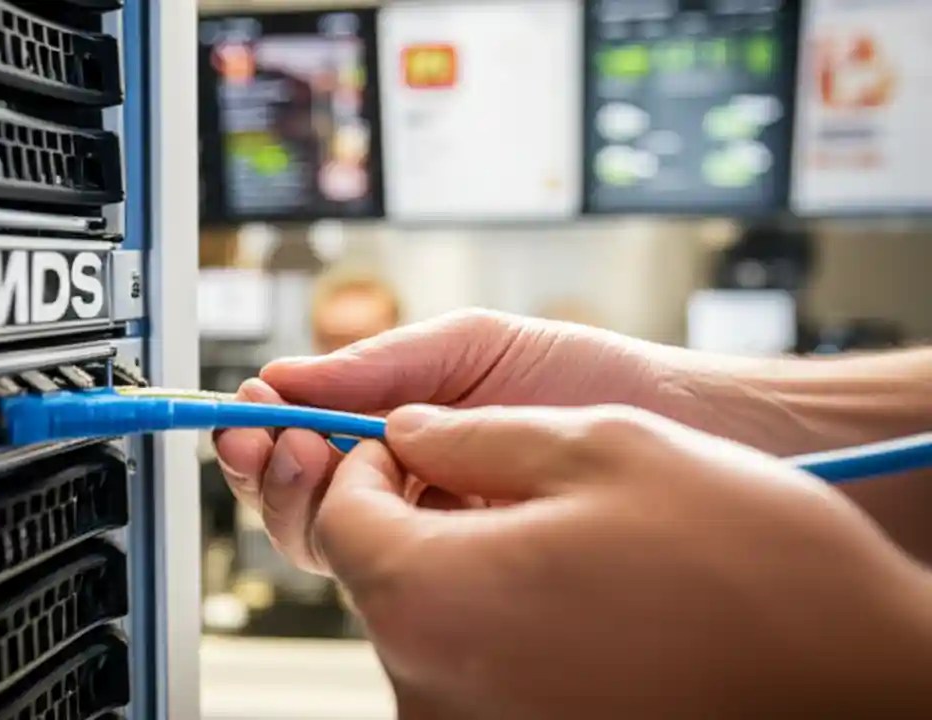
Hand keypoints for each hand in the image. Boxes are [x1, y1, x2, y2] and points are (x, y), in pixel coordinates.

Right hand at [215, 310, 712, 573]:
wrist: (677, 423)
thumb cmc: (583, 376)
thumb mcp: (471, 346)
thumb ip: (381, 364)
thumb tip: (287, 372)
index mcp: (399, 430)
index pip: (310, 441)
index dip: (268, 428)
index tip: (251, 407)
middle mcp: (408, 486)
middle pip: (305, 496)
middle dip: (268, 465)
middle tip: (266, 436)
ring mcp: (435, 530)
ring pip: (334, 537)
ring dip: (300, 496)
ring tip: (306, 452)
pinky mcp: (468, 567)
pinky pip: (395, 564)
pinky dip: (361, 531)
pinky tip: (364, 491)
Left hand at [316, 405, 931, 718]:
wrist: (859, 674)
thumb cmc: (741, 558)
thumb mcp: (598, 444)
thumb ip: (465, 433)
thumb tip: (402, 432)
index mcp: (430, 596)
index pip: (335, 517)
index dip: (365, 462)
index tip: (410, 439)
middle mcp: (432, 685)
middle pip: (377, 578)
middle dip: (407, 514)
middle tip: (476, 475)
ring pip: (428, 626)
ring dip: (460, 569)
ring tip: (550, 534)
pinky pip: (476, 674)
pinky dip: (499, 625)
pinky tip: (573, 593)